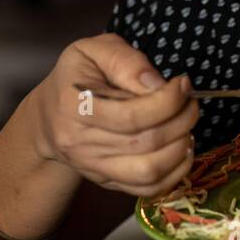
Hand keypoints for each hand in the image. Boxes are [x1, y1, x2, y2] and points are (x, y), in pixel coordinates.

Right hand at [30, 33, 200, 196]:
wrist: (48, 116)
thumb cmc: (76, 77)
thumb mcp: (94, 51)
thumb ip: (126, 61)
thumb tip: (158, 85)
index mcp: (75, 106)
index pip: (132, 115)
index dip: (168, 101)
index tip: (182, 84)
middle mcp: (81, 144)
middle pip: (146, 143)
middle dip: (182, 120)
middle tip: (190, 102)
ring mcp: (94, 167)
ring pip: (150, 171)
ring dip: (182, 147)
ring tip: (187, 125)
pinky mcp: (108, 182)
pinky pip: (149, 188)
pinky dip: (176, 171)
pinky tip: (181, 147)